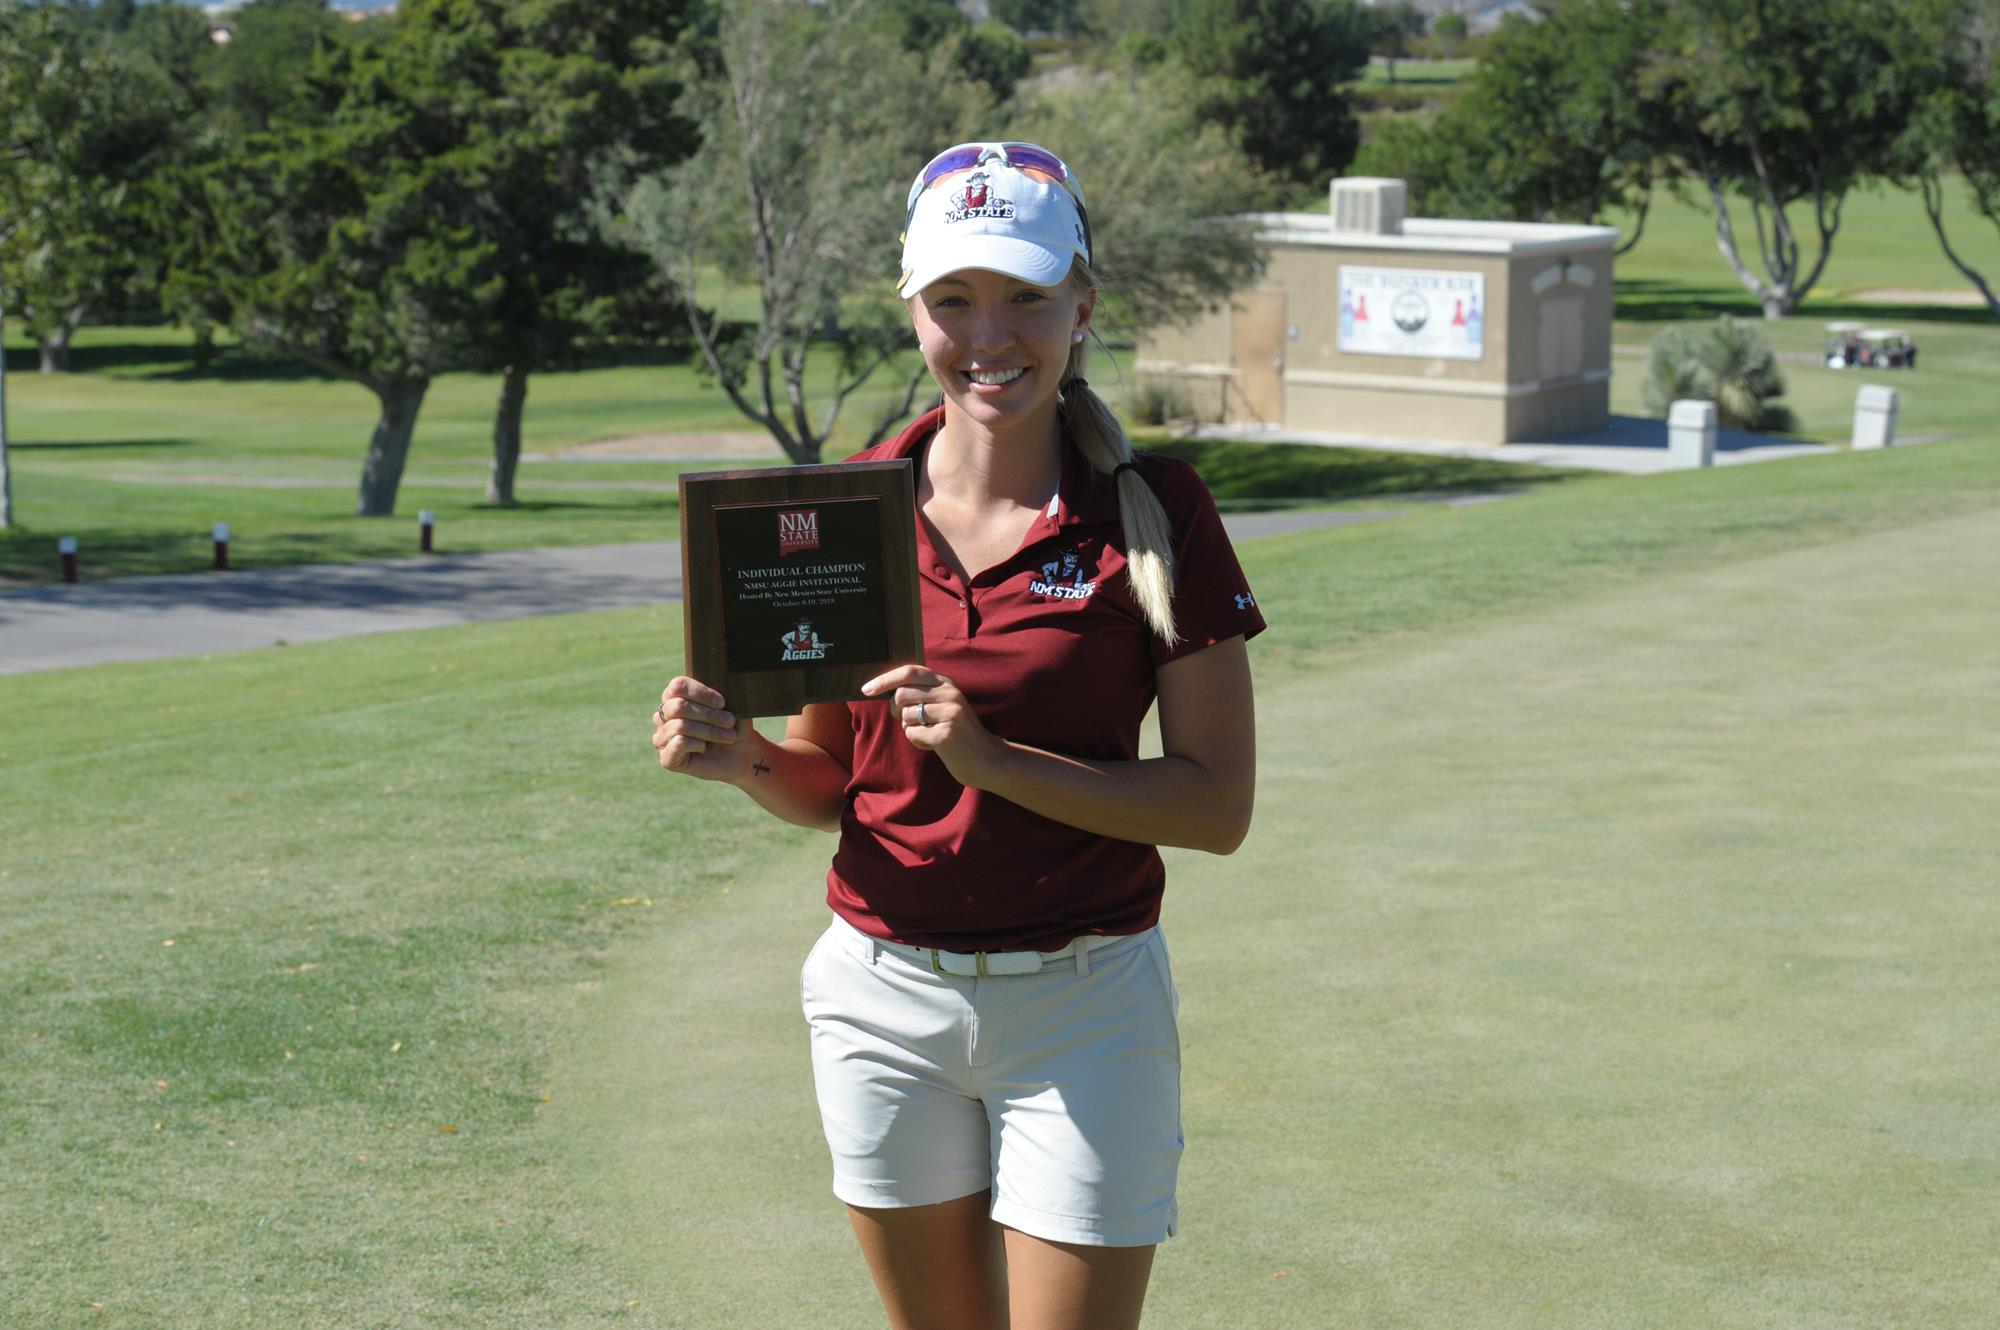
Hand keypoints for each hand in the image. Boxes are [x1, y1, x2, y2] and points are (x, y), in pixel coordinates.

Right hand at [650, 676, 747, 782]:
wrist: (740, 755)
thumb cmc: (734, 726)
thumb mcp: (730, 704)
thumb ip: (720, 690)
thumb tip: (720, 678)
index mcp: (675, 697)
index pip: (677, 686)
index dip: (700, 692)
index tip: (722, 703)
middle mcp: (664, 716)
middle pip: (678, 706)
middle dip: (709, 714)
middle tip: (730, 721)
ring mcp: (662, 737)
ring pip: (680, 726)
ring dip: (709, 731)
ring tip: (728, 736)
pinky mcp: (667, 759)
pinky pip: (678, 743)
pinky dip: (697, 744)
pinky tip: (705, 748)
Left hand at [860, 665, 1004, 788]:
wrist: (988, 759)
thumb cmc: (958, 734)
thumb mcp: (943, 707)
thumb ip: (921, 695)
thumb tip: (884, 690)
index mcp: (946, 684)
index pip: (910, 671)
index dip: (885, 679)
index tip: (866, 690)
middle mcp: (949, 693)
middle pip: (901, 695)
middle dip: (897, 711)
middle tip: (910, 721)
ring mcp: (950, 712)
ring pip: (905, 716)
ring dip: (910, 729)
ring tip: (930, 734)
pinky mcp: (947, 733)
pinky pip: (913, 734)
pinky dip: (918, 742)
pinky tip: (936, 745)